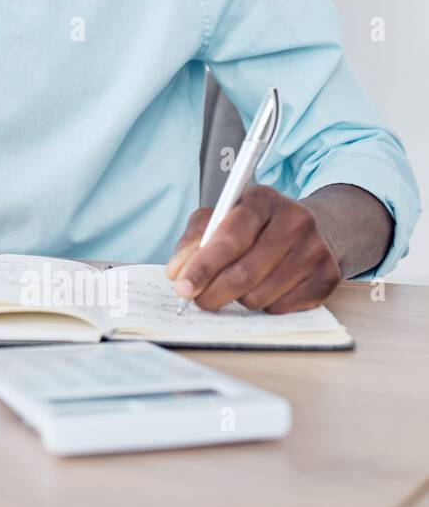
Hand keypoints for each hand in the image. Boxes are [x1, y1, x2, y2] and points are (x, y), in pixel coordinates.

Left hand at [165, 185, 340, 312]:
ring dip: (239, 299)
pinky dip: (264, 305)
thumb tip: (177, 273)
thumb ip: (194, 240)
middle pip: (245, 272)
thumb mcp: (220, 218)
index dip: (203, 267)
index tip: (182, 287)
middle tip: (198, 300)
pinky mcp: (328, 276)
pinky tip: (264, 288)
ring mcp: (316, 249)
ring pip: (261, 295)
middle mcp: (295, 220)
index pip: (229, 239)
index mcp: (262, 199)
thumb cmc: (254, 225)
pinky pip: (283, 307)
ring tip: (237, 286)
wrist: (312, 228)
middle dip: (213, 292)